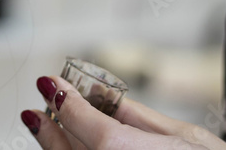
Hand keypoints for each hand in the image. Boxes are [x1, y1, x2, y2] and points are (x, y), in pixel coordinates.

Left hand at [22, 75, 225, 148]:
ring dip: (56, 148)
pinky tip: (72, 149)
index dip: (63, 98)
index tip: (48, 82)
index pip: (81, 120)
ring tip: (47, 126)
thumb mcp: (184, 136)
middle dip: (49, 127)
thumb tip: (107, 99)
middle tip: (41, 105)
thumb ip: (137, 117)